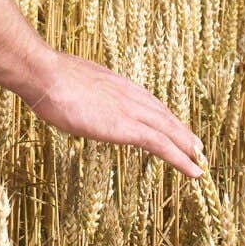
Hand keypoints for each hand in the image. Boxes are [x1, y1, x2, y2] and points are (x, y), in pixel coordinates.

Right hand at [22, 51, 205, 177]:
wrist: (45, 75)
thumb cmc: (45, 77)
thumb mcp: (64, 80)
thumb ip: (73, 88)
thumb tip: (64, 92)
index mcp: (113, 82)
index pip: (144, 99)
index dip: (160, 113)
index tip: (169, 121)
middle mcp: (127, 93)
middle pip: (161, 113)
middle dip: (179, 129)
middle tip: (194, 143)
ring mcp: (129, 110)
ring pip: (167, 129)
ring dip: (186, 145)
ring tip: (199, 157)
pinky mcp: (127, 128)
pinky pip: (162, 145)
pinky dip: (181, 158)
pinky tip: (193, 171)